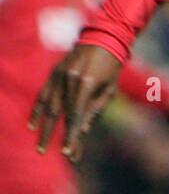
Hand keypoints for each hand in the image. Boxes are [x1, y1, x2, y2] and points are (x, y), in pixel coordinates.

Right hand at [29, 43, 121, 164]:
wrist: (102, 40)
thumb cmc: (110, 69)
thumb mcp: (109, 91)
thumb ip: (94, 110)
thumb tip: (82, 130)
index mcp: (87, 84)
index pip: (76, 116)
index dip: (71, 135)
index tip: (67, 152)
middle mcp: (70, 80)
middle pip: (60, 114)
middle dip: (54, 135)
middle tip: (46, 153)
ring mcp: (59, 75)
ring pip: (48, 105)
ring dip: (43, 127)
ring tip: (40, 146)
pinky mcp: (54, 73)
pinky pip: (43, 94)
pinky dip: (37, 110)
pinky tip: (32, 124)